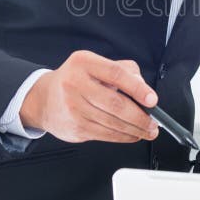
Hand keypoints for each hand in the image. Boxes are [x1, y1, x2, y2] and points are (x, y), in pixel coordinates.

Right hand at [20, 51, 159, 142]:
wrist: (44, 99)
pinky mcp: (75, 127)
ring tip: (148, 130)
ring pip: (113, 122)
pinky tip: (133, 135)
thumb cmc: (76, 80)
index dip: (137, 88)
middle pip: (116, 103)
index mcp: (84, 63)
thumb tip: (145, 90)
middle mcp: (75, 84)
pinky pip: (106, 135)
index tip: (152, 99)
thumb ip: (123, 71)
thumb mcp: (96, 65)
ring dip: (136, 129)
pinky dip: (124, 137)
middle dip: (140, 116)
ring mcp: (74, 107)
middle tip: (154, 121)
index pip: (116, 74)